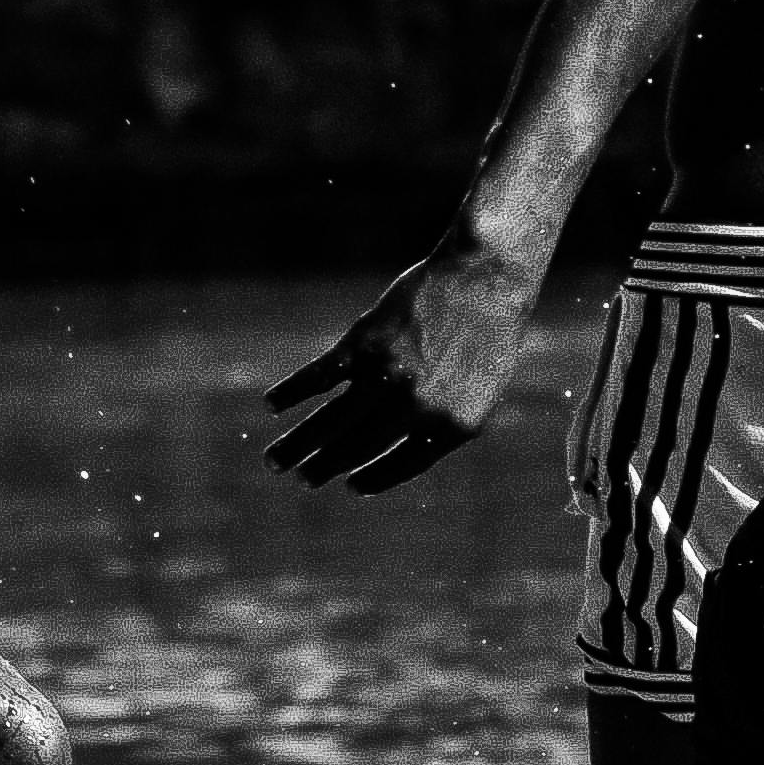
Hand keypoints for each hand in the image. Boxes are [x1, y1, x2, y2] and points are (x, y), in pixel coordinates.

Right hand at [263, 246, 537, 490]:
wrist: (486, 278)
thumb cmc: (490, 335)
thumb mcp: (481, 392)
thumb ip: (444, 424)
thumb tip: (406, 449)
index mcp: (449, 426)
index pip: (402, 465)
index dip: (373, 478)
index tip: (351, 486)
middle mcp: (415, 407)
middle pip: (358, 446)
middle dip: (325, 466)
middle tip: (304, 480)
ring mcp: (386, 376)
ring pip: (331, 421)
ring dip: (299, 444)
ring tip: (274, 463)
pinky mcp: (364, 343)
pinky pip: (319, 376)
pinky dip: (292, 390)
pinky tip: (273, 404)